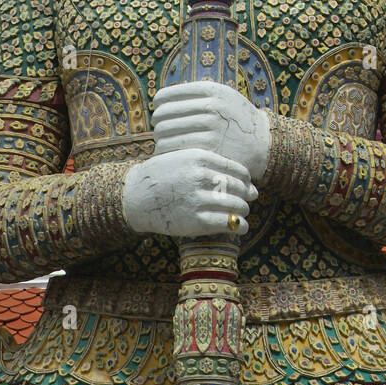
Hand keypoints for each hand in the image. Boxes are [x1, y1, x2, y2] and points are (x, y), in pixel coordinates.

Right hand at [122, 146, 254, 237]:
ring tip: (243, 212)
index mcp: (199, 157)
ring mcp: (197, 199)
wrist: (135, 196)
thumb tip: (246, 179)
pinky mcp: (195, 221)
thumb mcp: (183, 157)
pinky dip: (238, 225)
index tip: (248, 184)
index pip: (236, 168)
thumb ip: (209, 163)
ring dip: (243, 210)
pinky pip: (226, 223)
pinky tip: (242, 226)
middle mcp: (200, 176)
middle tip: (249, 198)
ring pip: (235, 205)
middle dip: (247, 195)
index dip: (246, 179)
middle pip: (237, 187)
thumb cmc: (162, 175)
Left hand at [151, 81, 270, 183]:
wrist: (263, 143)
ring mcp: (211, 127)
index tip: (159, 111)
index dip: (158, 104)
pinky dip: (166, 150)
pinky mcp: (210, 147)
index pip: (167, 95)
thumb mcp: (223, 97)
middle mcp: (211, 106)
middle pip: (164, 114)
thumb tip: (161, 98)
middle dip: (157, 123)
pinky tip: (168, 152)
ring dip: (159, 138)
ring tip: (162, 142)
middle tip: (159, 129)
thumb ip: (198, 95)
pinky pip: (175, 147)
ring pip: (167, 131)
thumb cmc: (237, 120)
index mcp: (211, 90)